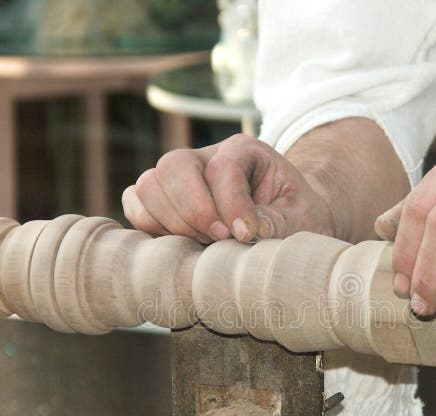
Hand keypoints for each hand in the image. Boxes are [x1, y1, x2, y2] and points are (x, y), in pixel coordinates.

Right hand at [122, 134, 335, 242]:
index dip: (230, 206)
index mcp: (243, 150)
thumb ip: (277, 222)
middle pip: (174, 167)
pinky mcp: (161, 199)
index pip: (222, 168)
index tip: (245, 236)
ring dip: (172, 223)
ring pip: (148, 186)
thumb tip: (244, 233)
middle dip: (194, 212)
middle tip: (221, 240)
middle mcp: (205, 156)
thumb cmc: (295, 216)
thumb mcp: (301, 218)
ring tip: (205, 244)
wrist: (287, 220)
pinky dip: (150, 227)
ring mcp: (178, 176)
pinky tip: (182, 244)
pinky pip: (135, 204)